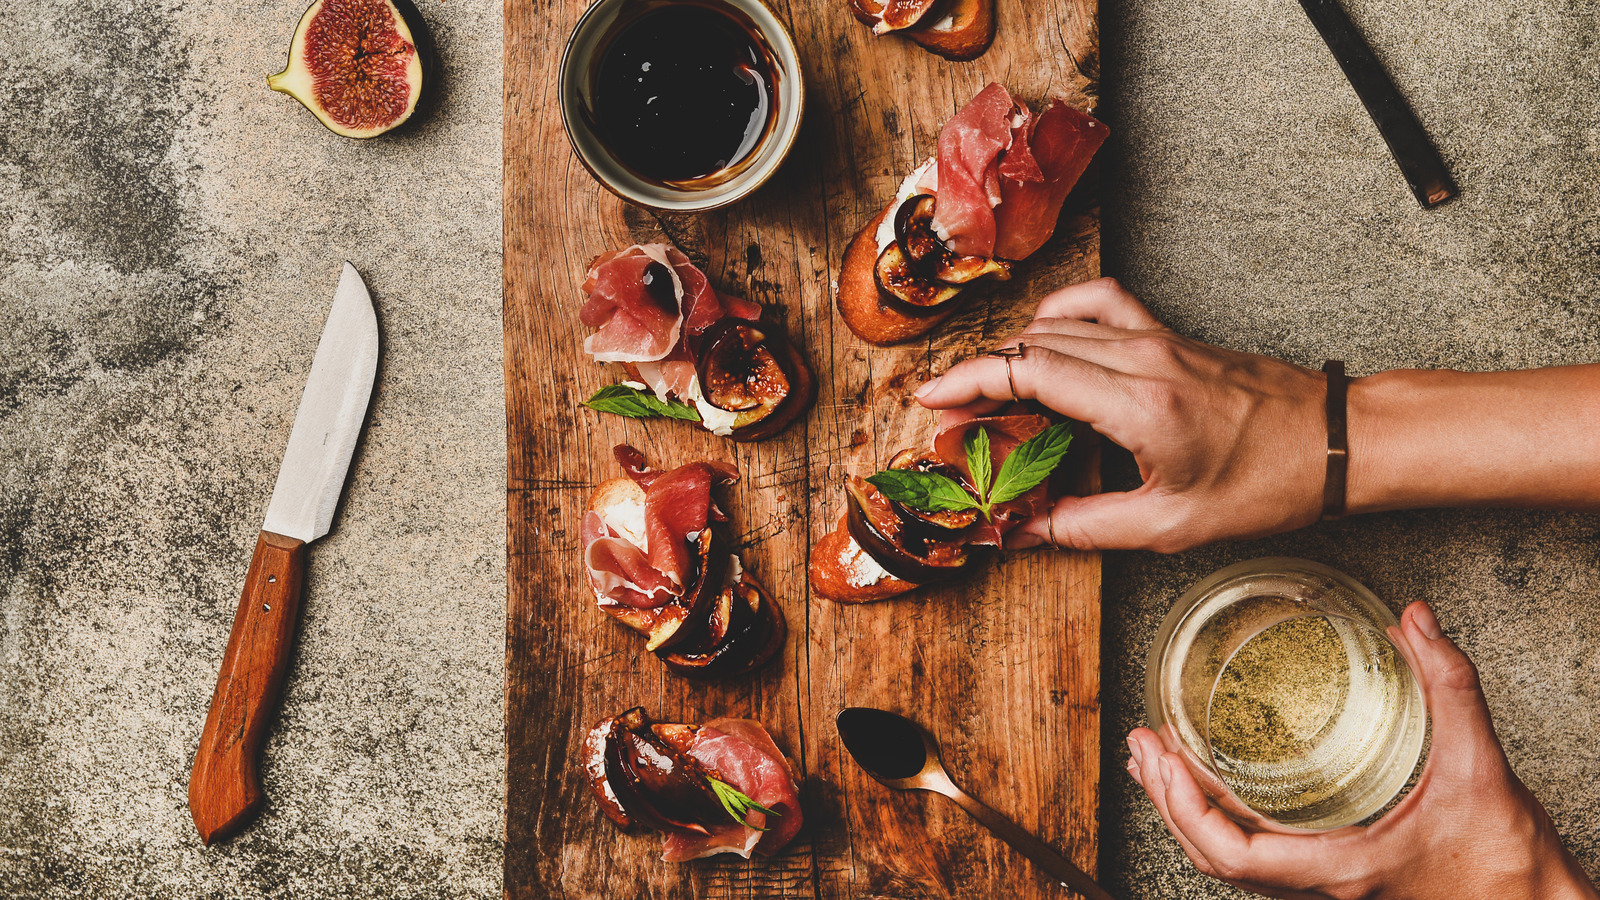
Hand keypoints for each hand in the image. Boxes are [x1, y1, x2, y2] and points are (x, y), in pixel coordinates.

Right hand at [914, 278, 1328, 551]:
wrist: (1337, 442)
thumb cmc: (1267, 485)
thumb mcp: (1170, 525)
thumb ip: (1085, 528)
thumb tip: (1022, 533)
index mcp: (1138, 405)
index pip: (1028, 370)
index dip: (968, 382)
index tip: (930, 401)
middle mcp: (1142, 358)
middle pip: (1033, 343)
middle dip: (981, 374)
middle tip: (953, 413)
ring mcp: (1158, 338)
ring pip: (1061, 322)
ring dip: (1015, 350)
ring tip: (990, 390)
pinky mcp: (1170, 334)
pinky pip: (1100, 305)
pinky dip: (1061, 316)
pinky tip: (1048, 340)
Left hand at [1127, 602, 1598, 899]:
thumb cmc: (1508, 859)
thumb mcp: (1482, 768)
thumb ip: (1451, 688)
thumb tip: (1415, 621)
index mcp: (1341, 866)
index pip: (1235, 857)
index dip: (1187, 810)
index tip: (1162, 761)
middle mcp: (1322, 885)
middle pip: (1215, 859)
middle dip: (1168, 802)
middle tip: (1143, 746)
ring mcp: (1326, 885)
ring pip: (1232, 863)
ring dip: (1188, 812)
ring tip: (1157, 760)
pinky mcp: (1336, 876)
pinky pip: (1259, 858)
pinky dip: (1222, 820)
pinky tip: (1214, 785)